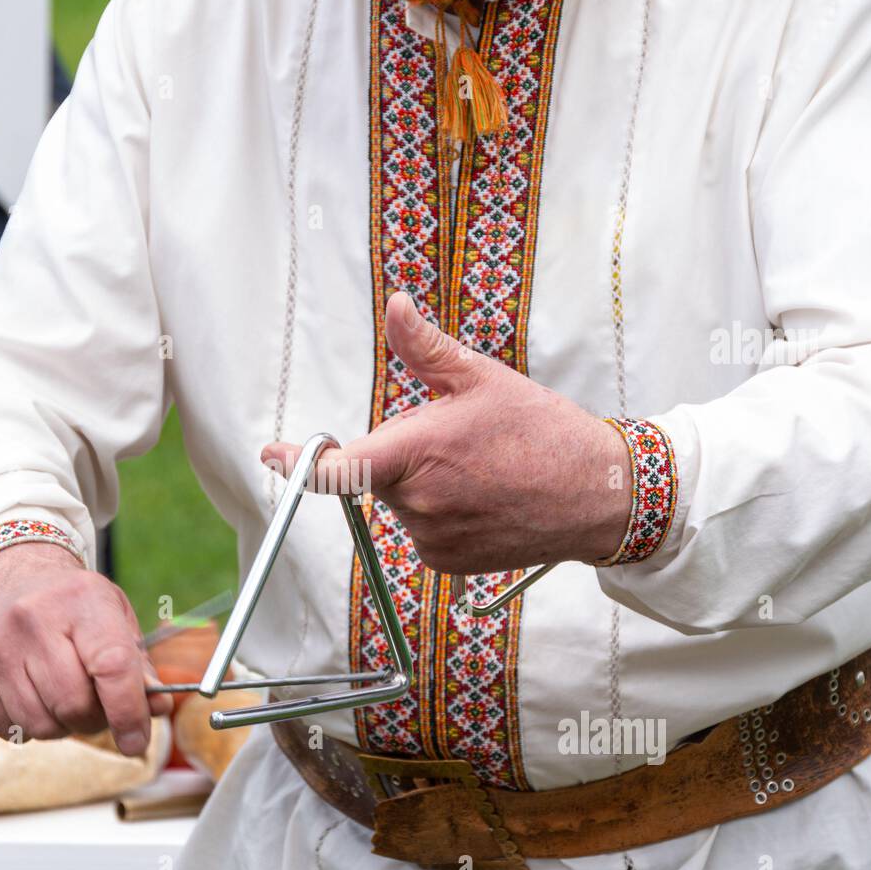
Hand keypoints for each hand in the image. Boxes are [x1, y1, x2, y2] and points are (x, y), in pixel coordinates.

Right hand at [0, 542, 171, 752]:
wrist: (7, 582)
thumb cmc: (71, 606)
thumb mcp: (114, 617)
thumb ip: (138, 665)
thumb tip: (157, 707)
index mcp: (81, 599)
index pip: (112, 666)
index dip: (129, 712)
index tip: (136, 740)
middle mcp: (33, 619)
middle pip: (75, 704)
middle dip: (94, 720)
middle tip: (97, 708)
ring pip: (42, 723)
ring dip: (62, 726)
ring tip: (64, 699)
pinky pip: (11, 729)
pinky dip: (31, 726)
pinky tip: (35, 696)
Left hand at [263, 292, 631, 573]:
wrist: (598, 496)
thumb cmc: (544, 432)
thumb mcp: (483, 379)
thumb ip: (426, 349)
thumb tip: (395, 307)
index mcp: (418, 452)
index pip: (339, 466)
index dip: (300, 461)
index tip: (273, 454)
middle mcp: (417, 502)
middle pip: (378, 473)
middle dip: (403, 454)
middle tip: (459, 442)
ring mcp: (431, 538)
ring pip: (402, 503)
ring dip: (424, 486)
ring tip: (482, 472)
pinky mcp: (445, 562)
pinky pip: (422, 531)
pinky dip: (440, 515)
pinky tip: (483, 501)